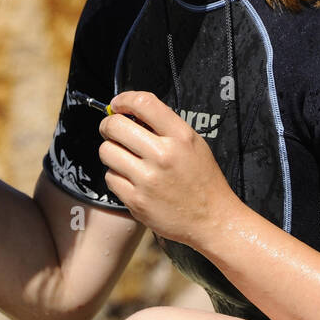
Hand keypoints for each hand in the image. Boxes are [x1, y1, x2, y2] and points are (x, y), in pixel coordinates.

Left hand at [97, 90, 239, 246]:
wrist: (212, 220)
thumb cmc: (203, 180)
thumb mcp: (193, 143)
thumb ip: (165, 126)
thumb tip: (130, 113)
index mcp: (180, 136)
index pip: (143, 103)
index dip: (124, 99)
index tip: (118, 104)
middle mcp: (163, 155)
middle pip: (115, 126)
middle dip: (108, 125)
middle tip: (111, 130)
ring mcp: (148, 179)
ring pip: (106, 151)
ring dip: (111, 152)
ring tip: (123, 157)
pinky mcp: (136, 201)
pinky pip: (110, 178)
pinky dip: (116, 176)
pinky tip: (130, 179)